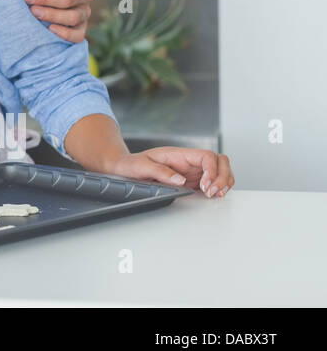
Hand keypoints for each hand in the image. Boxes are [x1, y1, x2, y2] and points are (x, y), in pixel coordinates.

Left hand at [104, 147, 233, 196]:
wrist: (125, 168)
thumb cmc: (132, 164)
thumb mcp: (142, 165)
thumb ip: (160, 171)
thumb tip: (180, 180)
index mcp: (179, 154)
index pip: (206, 156)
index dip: (211, 170)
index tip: (205, 185)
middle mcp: (189, 161)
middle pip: (220, 161)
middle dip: (223, 176)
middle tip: (213, 192)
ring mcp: (193, 171)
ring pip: (221, 171)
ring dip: (224, 182)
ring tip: (215, 195)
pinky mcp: (193, 182)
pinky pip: (213, 182)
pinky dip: (219, 188)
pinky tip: (213, 196)